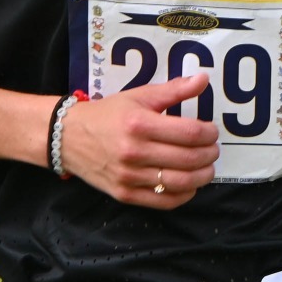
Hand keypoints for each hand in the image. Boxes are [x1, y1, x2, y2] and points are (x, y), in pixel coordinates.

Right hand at [58, 71, 219, 208]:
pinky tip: (189, 184)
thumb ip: (173, 90)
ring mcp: (129, 176)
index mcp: (139, 124)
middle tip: (213, 149)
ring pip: (180, 183)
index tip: (212, 131)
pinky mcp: (125, 195)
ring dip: (202, 176)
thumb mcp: (139, 96)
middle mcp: (134, 152)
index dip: (208, 133)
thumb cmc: (108, 114)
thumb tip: (203, 79)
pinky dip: (185, 195)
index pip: (189, 133)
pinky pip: (164, 201)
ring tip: (206, 167)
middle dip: (209, 154)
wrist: (68, 137)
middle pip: (189, 159)